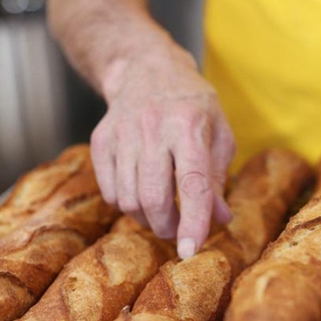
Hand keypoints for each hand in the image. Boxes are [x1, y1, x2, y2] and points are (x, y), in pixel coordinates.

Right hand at [90, 48, 234, 258]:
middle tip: (177, 232)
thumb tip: (219, 220)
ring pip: (128, 199)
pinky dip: (125, 204)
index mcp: (189, 126)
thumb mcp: (219, 134)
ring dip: (147, 219)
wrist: (147, 68)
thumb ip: (218, 179)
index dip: (192, 222)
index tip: (190, 251)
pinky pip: (109, 191)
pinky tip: (140, 194)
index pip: (192, 184)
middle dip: (167, 227)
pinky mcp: (100, 140)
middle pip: (153, 199)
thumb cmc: (193, 106)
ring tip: (161, 213)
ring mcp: (122, 133)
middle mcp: (153, 128)